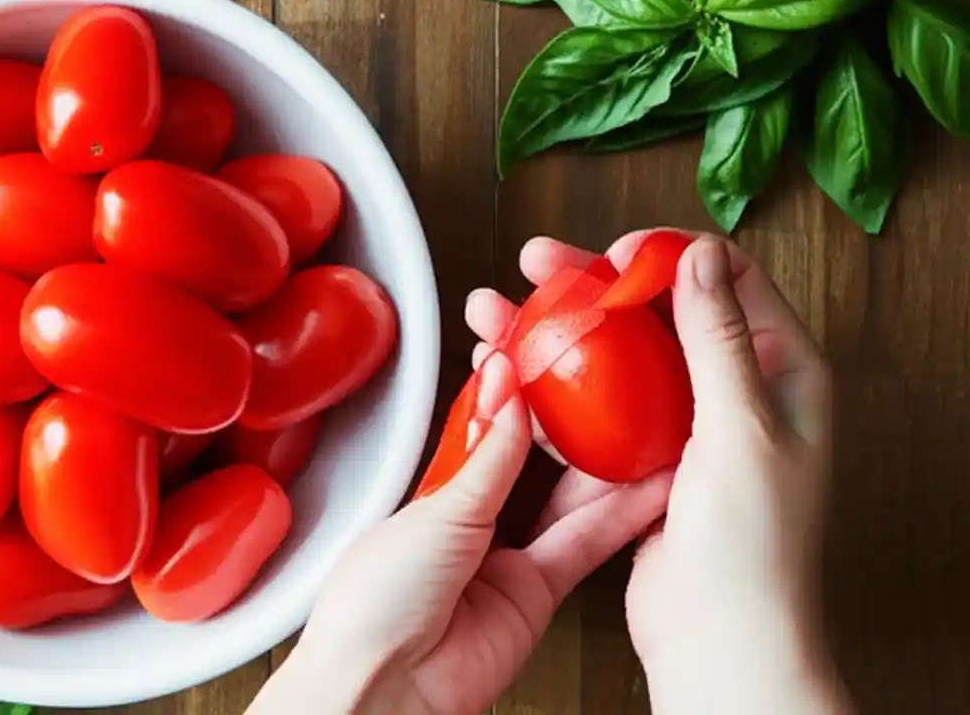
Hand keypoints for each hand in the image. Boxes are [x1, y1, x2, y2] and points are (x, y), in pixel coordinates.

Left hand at [248, 351, 671, 714]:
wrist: (385, 686)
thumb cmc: (375, 601)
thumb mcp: (439, 509)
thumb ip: (488, 452)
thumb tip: (507, 381)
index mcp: (435, 490)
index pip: (490, 426)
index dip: (521, 387)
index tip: (550, 344)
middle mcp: (475, 521)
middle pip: (539, 460)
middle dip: (575, 420)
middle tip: (611, 374)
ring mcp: (509, 558)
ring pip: (571, 500)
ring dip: (609, 464)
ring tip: (648, 417)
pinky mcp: (538, 594)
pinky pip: (584, 545)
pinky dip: (619, 515)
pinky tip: (651, 482)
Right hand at [465, 232, 850, 713]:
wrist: (721, 639)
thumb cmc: (753, 545)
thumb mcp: (741, 427)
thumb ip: (720, 337)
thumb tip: (701, 254)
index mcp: (782, 371)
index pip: (727, 278)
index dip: (666, 253)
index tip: (612, 252)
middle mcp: (733, 390)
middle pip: (655, 312)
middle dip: (591, 284)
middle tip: (536, 263)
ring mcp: (683, 427)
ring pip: (615, 358)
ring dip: (558, 332)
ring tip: (498, 311)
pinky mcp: (641, 462)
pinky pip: (595, 410)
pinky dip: (553, 389)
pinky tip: (509, 373)